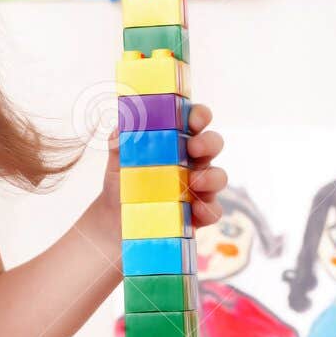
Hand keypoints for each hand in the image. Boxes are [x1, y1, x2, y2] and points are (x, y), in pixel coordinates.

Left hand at [98, 101, 225, 230]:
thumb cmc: (123, 184)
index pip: (195, 121)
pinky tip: (196, 210)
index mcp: (176, 142)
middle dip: (208, 142)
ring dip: (211, 177)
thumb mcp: (117, 163)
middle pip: (213, 144)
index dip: (200, 116)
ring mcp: (199, 187)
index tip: (195, 120)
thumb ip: (120, 144)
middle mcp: (192, 161)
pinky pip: (212, 210)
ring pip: (219, 177)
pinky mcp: (198, 213)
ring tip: (194, 181)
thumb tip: (120, 129)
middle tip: (193, 148)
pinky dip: (207, 209)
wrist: (116, 220)